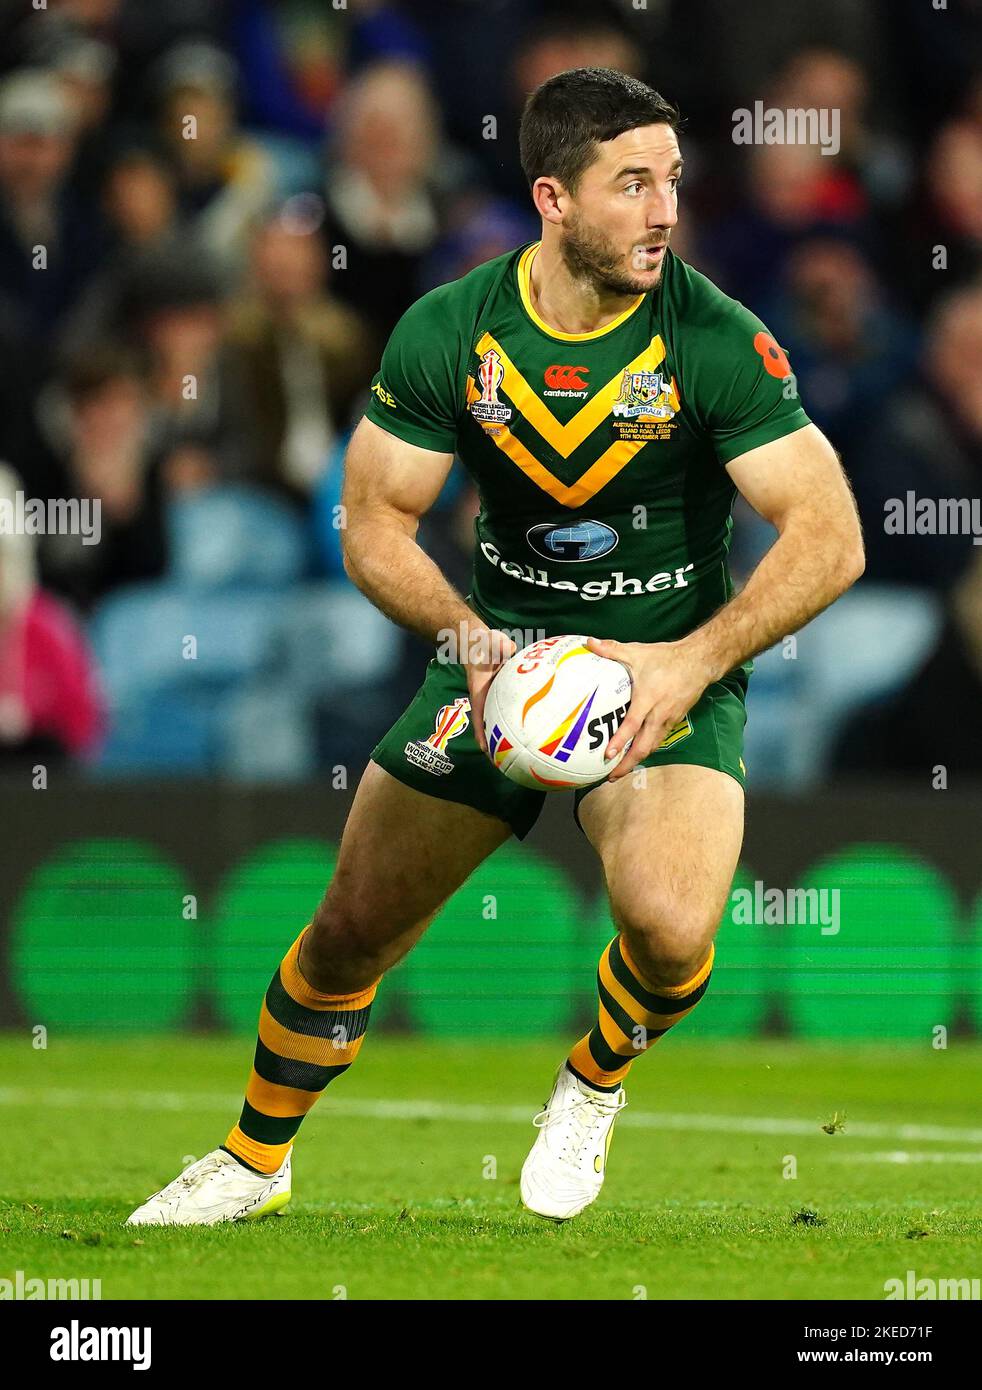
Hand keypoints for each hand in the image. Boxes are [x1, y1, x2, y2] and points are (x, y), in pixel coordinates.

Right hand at [462, 626, 516, 756]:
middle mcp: (490, 699)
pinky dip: (527, 717)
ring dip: (512, 735)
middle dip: (497, 743)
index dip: (481, 734)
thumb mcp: (488, 642)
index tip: (487, 751)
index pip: (480, 716)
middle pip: (492, 725)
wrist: (482, 642)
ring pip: (505, 720)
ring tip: (526, 752)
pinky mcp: (510, 693)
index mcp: (480, 693)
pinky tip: (542, 724)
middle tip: (506, 761)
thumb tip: (509, 648)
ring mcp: (499, 698)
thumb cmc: (482, 644)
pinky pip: (518, 708)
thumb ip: (497, 645)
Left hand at [585, 635, 713, 780]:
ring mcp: (668, 720)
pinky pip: (658, 740)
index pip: (632, 725)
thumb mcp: (637, 651)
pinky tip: (636, 755)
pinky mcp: (674, 721)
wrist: (699, 662)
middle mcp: (659, 714)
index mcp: (648, 699)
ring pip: (652, 747)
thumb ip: (611, 649)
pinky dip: (646, 750)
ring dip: (636, 761)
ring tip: (620, 771)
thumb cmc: (667, 658)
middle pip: (643, 747)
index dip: (620, 741)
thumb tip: (589, 643)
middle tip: (611, 777)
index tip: (608, 754)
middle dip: (627, 764)